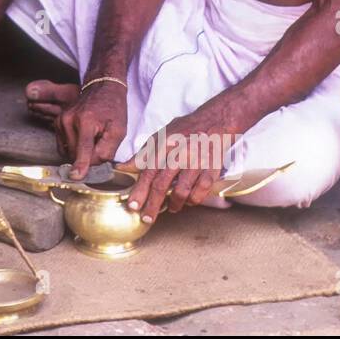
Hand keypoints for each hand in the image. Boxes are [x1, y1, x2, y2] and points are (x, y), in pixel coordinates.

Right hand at [57, 82, 127, 180]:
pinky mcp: (56, 123)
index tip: (75, 177)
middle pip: (76, 154)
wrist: (101, 88)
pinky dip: (73, 147)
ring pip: (69, 151)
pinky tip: (83, 137)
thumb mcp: (118, 130)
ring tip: (92, 137)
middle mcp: (69, 120)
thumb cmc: (113, 109)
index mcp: (87, 120)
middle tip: (100, 143)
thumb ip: (107, 150)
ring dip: (81, 151)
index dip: (81, 165)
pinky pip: (63, 146)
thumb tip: (93, 166)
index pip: (83, 148)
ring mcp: (60, 120)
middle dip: (89, 156)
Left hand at [125, 98, 246, 222]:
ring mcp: (196, 162)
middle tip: (146, 217)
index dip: (139, 190)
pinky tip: (187, 201)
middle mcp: (179, 154)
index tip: (133, 205)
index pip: (148, 171)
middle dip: (152, 204)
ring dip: (173, 205)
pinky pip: (200, 192)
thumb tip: (123, 167)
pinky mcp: (212, 169)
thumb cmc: (185, 129)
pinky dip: (192, 200)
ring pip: (181, 192)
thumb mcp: (161, 136)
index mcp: (164, 145)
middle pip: (162, 185)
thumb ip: (143, 153)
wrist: (216, 120)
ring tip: (169, 209)